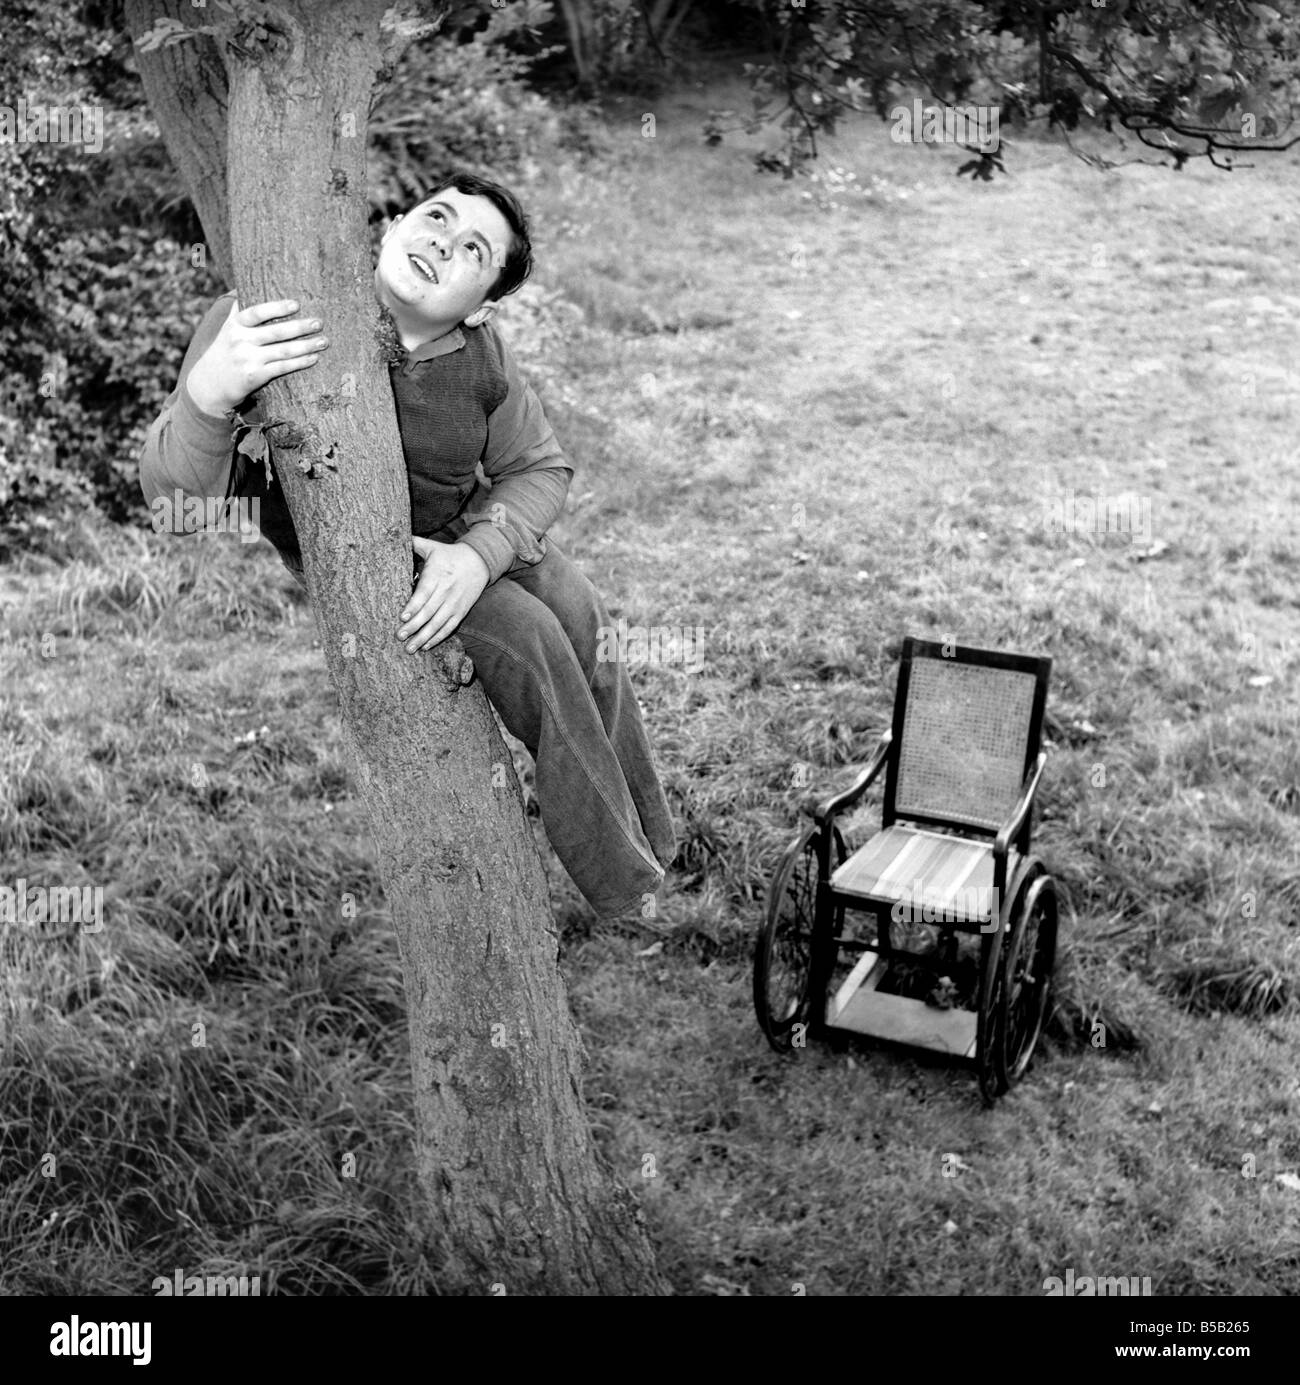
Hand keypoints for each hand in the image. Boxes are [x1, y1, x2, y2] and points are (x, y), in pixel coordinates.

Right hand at [185, 298, 328, 417]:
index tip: (297, 304)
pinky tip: (314, 358)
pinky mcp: (254, 376)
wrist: (209, 384)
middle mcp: (240, 340)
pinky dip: (300, 363)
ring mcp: (247, 359)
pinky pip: (282, 368)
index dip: (277, 308)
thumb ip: (239, 310)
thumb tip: (247, 282)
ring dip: (306, 346)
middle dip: (300, 327)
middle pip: (275, 332)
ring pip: (282, 351)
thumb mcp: (227, 328)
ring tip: (324, 341)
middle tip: (319, 322)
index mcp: (235, 325)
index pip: (256, 313)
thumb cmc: (226, 351)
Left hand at [398, 537, 489, 651]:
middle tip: (400, 636)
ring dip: (424, 637)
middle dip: (414, 626)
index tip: (402, 617)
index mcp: (437, 575)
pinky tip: (426, 646)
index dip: (414, 606)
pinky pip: (449, 627)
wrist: (479, 561)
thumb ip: (414, 543)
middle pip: (430, 611)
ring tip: (410, 648)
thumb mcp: (433, 547)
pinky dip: (438, 637)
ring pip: (439, 623)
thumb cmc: (449, 555)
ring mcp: (455, 603)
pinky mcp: (461, 611)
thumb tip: (394, 537)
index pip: (425, 593)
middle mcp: (447, 590)